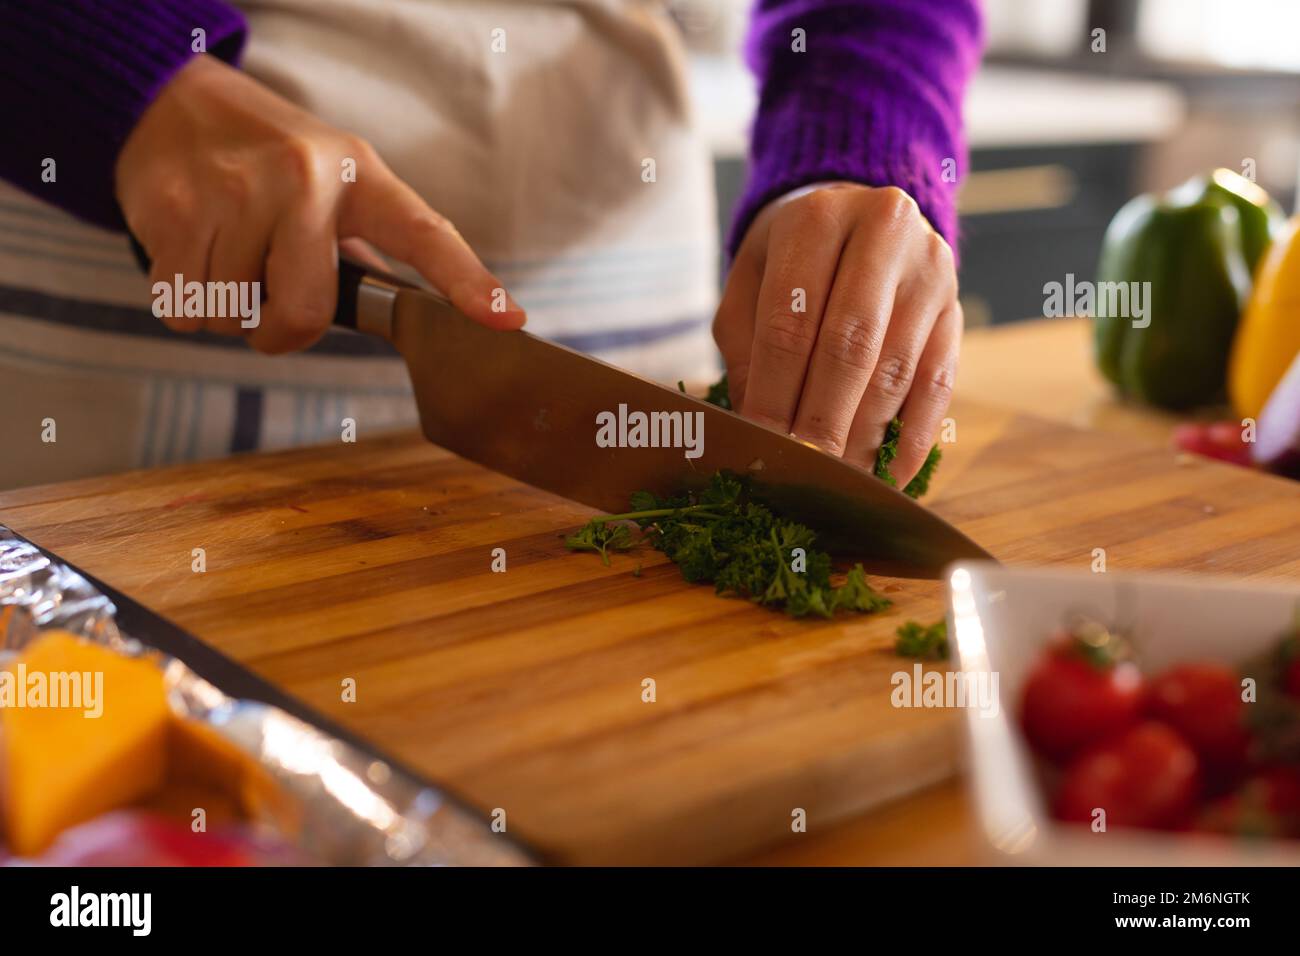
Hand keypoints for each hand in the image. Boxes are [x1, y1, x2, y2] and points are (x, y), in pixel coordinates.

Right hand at [115, 54, 523, 352]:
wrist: (171, 100)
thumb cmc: (270, 161)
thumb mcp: (335, 182)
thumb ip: (373, 244)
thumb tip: (423, 317)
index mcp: (360, 177)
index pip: (426, 234)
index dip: (469, 283)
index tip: (507, 320)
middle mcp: (303, 179)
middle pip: (302, 313)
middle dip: (280, 333)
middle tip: (271, 304)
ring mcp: (235, 191)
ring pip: (234, 316)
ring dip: (227, 310)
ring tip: (229, 254)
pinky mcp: (173, 209)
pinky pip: (184, 308)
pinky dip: (185, 301)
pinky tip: (194, 252)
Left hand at [714, 183, 960, 486]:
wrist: (857, 210)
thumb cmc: (792, 257)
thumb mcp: (751, 281)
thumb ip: (746, 346)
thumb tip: (758, 424)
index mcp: (818, 219)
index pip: (792, 319)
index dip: (774, 388)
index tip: (761, 440)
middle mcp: (883, 231)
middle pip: (850, 344)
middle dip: (823, 418)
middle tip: (803, 470)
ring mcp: (929, 269)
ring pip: (896, 367)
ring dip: (865, 433)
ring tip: (838, 478)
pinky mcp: (956, 307)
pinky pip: (939, 380)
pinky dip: (914, 434)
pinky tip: (890, 472)